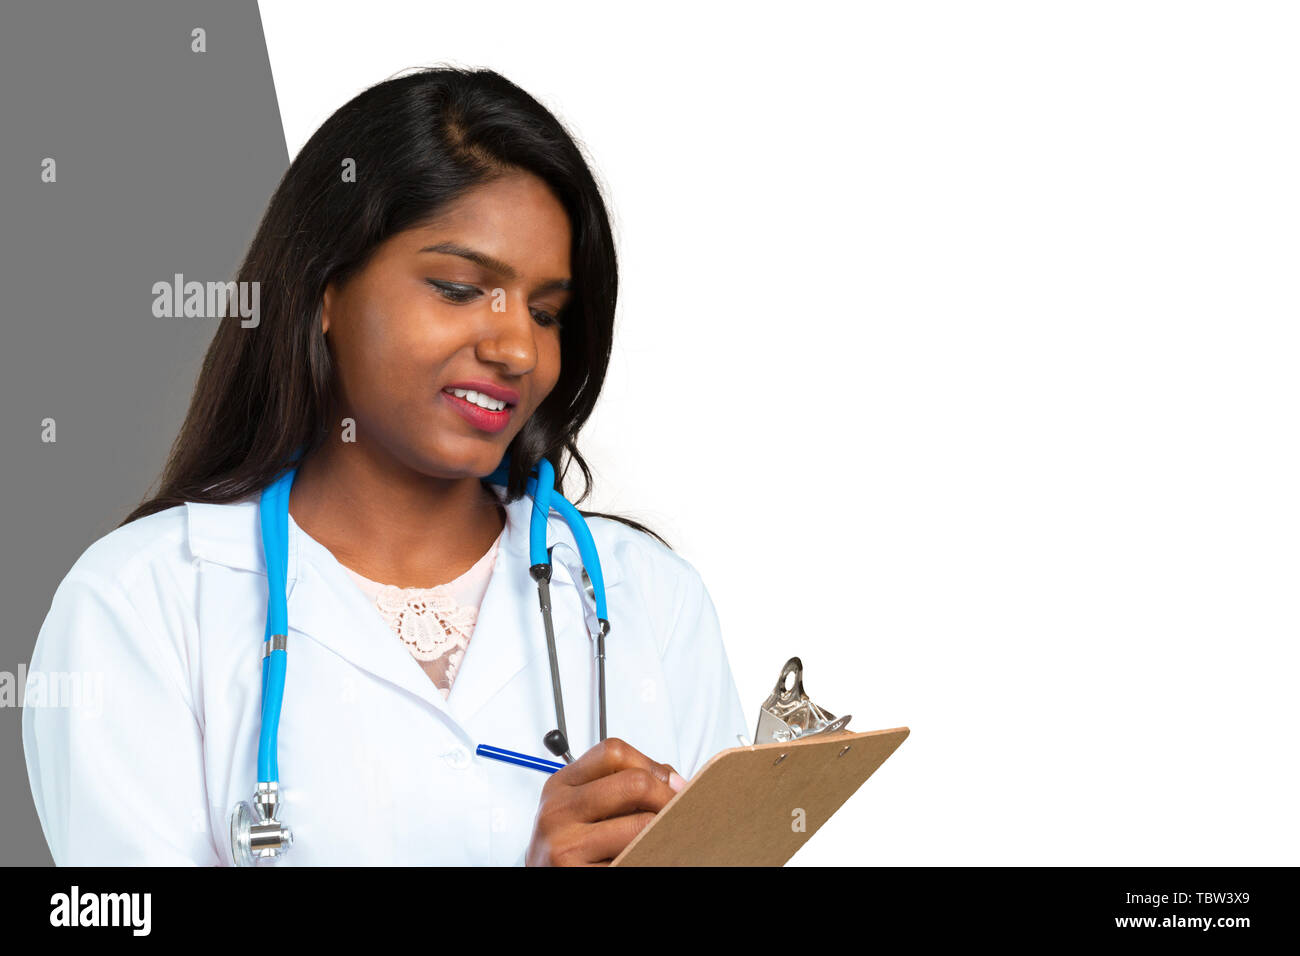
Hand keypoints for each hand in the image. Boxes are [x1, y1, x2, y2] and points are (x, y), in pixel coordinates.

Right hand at [525, 737, 686, 865]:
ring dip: (663, 831)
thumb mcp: (580, 806)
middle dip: (667, 797)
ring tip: (666, 836)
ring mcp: (566, 845)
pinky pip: (634, 859)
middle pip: (633, 783)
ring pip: (641, 825)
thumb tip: (673, 781)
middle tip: (681, 811)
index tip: (670, 783)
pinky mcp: (577, 874)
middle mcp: (559, 811)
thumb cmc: (568, 845)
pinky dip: (650, 857)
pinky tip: (649, 856)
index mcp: (561, 785)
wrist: (539, 882)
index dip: (650, 764)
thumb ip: (617, 785)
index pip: (613, 752)